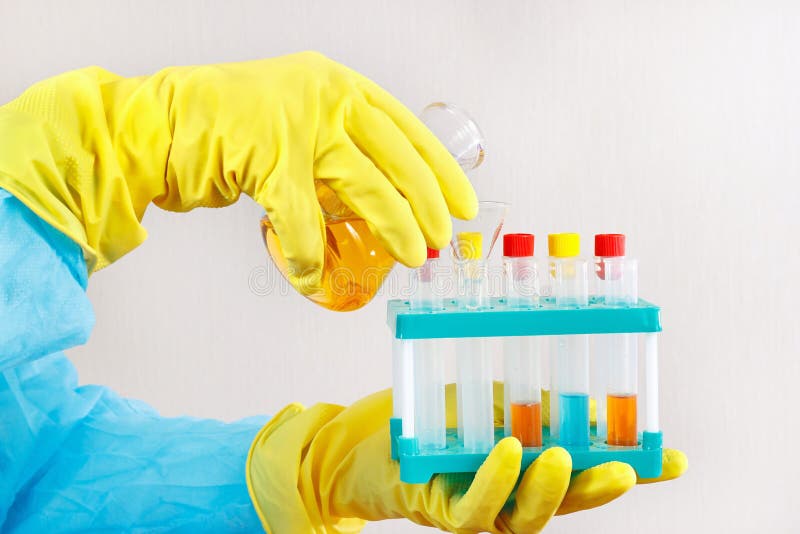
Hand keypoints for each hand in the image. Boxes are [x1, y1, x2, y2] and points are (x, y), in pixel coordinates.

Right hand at [0, 53, 476, 278]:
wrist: (160, 123)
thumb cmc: (229, 129)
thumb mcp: (299, 123)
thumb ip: (338, 150)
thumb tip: (381, 199)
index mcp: (340, 85)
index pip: (408, 129)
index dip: (441, 170)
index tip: (464, 202)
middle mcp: (326, 95)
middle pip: (398, 157)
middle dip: (427, 205)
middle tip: (441, 239)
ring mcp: (298, 122)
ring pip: (365, 185)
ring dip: (394, 227)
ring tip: (411, 257)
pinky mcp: (267, 154)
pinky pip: (302, 218)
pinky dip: (306, 253)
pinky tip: (310, 277)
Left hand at [247, 384, 686, 532]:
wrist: (362, 445)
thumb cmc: (429, 420)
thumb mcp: (483, 398)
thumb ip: (522, 392)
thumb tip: (565, 358)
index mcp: (527, 466)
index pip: (588, 473)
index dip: (633, 469)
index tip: (672, 458)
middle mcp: (509, 493)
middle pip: (565, 502)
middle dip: (599, 488)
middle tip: (626, 467)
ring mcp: (478, 506)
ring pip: (523, 516)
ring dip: (547, 491)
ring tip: (563, 459)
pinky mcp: (441, 507)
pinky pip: (471, 507)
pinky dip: (492, 480)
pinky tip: (507, 452)